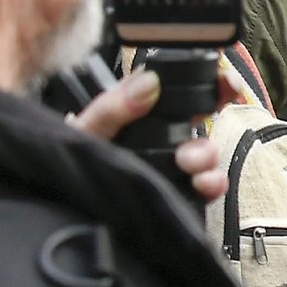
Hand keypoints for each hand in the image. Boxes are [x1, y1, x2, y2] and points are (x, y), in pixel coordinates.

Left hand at [71, 66, 227, 203]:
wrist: (61, 204)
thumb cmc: (70, 161)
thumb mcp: (84, 131)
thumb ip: (111, 107)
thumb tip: (149, 81)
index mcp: (140, 113)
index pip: (181, 89)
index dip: (210, 82)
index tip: (224, 84)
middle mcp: (160, 137)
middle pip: (202, 123)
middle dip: (209, 129)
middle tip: (188, 148)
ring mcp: (170, 166)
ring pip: (207, 154)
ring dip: (208, 158)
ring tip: (192, 168)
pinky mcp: (177, 193)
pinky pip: (206, 186)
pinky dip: (214, 184)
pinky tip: (205, 186)